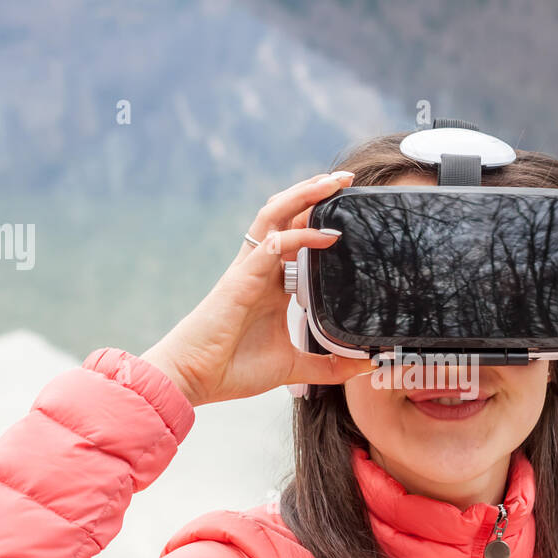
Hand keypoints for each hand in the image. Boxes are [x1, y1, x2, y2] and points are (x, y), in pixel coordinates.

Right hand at [141, 171, 374, 405]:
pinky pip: (269, 249)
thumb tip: (363, 365)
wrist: (194, 380)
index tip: (350, 205)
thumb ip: (329, 366)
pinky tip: (323, 235)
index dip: (319, 216)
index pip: (297, 236)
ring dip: (303, 196)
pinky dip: (296, 238)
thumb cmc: (233, 368)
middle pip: (286, 215)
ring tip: (333, 183)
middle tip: (347, 178)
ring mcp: (248, 272)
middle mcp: (260, 269)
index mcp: (271, 283)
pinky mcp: (239, 282)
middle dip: (314, 192)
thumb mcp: (293, 366)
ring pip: (274, 217)